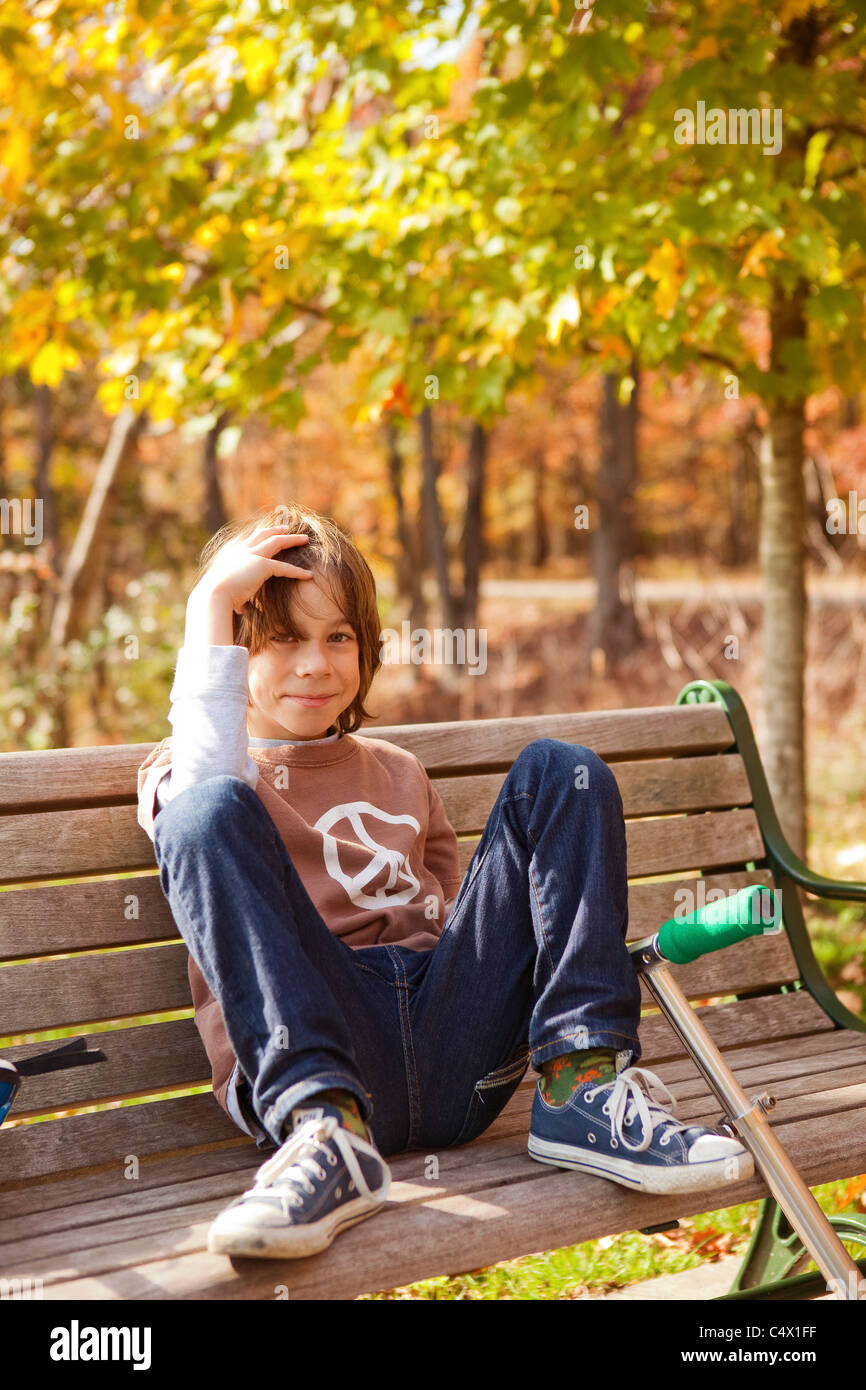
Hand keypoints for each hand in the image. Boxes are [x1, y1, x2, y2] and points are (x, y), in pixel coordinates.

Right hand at [193, 524, 313, 616]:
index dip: (259, 536)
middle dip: (276, 530)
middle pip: (263, 534)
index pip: (249, 541)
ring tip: (304, 539)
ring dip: (292, 539)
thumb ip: (236, 596)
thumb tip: (240, 609)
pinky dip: (297, 572)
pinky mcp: (262, 565)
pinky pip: (284, 567)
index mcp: (232, 555)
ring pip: (277, 541)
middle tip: (287, 528)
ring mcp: (252, 555)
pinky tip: (308, 575)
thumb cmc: (215, 597)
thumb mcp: (225, 592)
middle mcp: (242, 551)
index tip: (268, 533)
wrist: (213, 595)